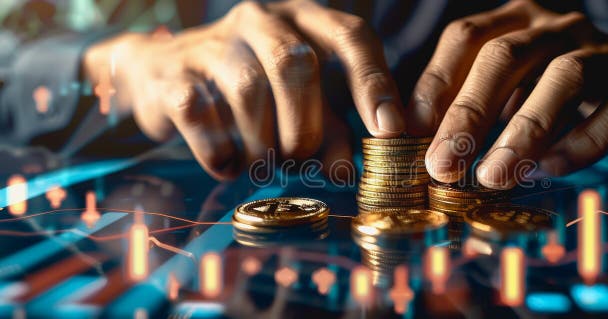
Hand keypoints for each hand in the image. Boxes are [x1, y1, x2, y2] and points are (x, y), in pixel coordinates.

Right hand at [83, 0, 404, 179]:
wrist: (161, 77)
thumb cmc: (251, 95)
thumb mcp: (301, 109)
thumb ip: (331, 135)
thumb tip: (347, 173)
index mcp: (304, 21)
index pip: (350, 35)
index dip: (374, 82)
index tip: (390, 129)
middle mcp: (261, 20)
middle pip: (296, 62)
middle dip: (306, 123)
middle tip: (300, 158)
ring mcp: (212, 41)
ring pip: (248, 88)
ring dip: (264, 143)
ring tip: (264, 165)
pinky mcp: (172, 72)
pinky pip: (199, 110)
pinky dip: (218, 150)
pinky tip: (227, 165)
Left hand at [410, 0, 607, 188]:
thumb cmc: (559, 86)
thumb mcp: (513, 85)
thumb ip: (474, 106)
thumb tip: (426, 153)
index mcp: (516, 21)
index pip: (465, 39)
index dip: (434, 85)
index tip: (406, 134)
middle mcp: (555, 27)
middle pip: (505, 57)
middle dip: (468, 112)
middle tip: (442, 164)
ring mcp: (602, 50)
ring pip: (563, 78)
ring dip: (524, 130)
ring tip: (492, 176)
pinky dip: (581, 142)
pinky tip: (550, 171)